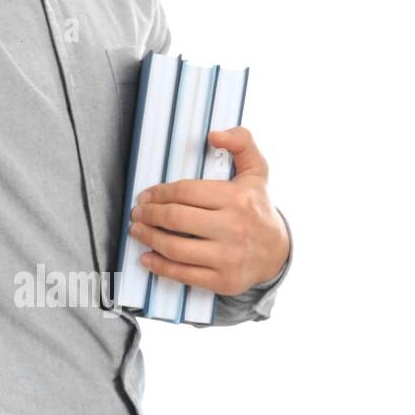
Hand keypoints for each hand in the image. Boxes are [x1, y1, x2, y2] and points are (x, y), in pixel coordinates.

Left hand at [127, 126, 290, 294]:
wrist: (278, 252)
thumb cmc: (257, 208)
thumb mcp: (256, 172)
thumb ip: (241, 143)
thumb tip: (215, 133)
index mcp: (238, 199)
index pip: (186, 192)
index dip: (159, 193)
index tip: (146, 195)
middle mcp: (234, 228)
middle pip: (176, 219)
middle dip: (148, 214)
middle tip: (137, 212)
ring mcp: (229, 257)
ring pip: (175, 247)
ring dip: (148, 238)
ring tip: (137, 230)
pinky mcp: (224, 281)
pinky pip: (183, 274)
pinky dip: (159, 266)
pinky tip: (147, 257)